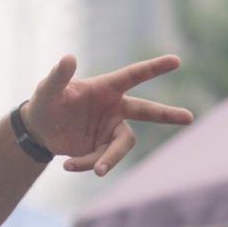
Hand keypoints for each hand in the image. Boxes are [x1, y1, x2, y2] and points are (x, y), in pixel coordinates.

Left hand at [23, 54, 192, 176]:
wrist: (38, 131)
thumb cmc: (45, 103)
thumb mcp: (47, 90)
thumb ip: (59, 76)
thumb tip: (69, 57)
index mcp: (106, 88)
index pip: (133, 75)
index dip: (154, 68)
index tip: (176, 60)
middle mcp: (114, 107)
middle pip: (146, 111)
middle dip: (167, 115)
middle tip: (189, 118)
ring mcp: (111, 129)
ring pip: (123, 145)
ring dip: (108, 158)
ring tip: (88, 168)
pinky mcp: (104, 148)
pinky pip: (104, 160)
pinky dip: (87, 164)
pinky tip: (68, 165)